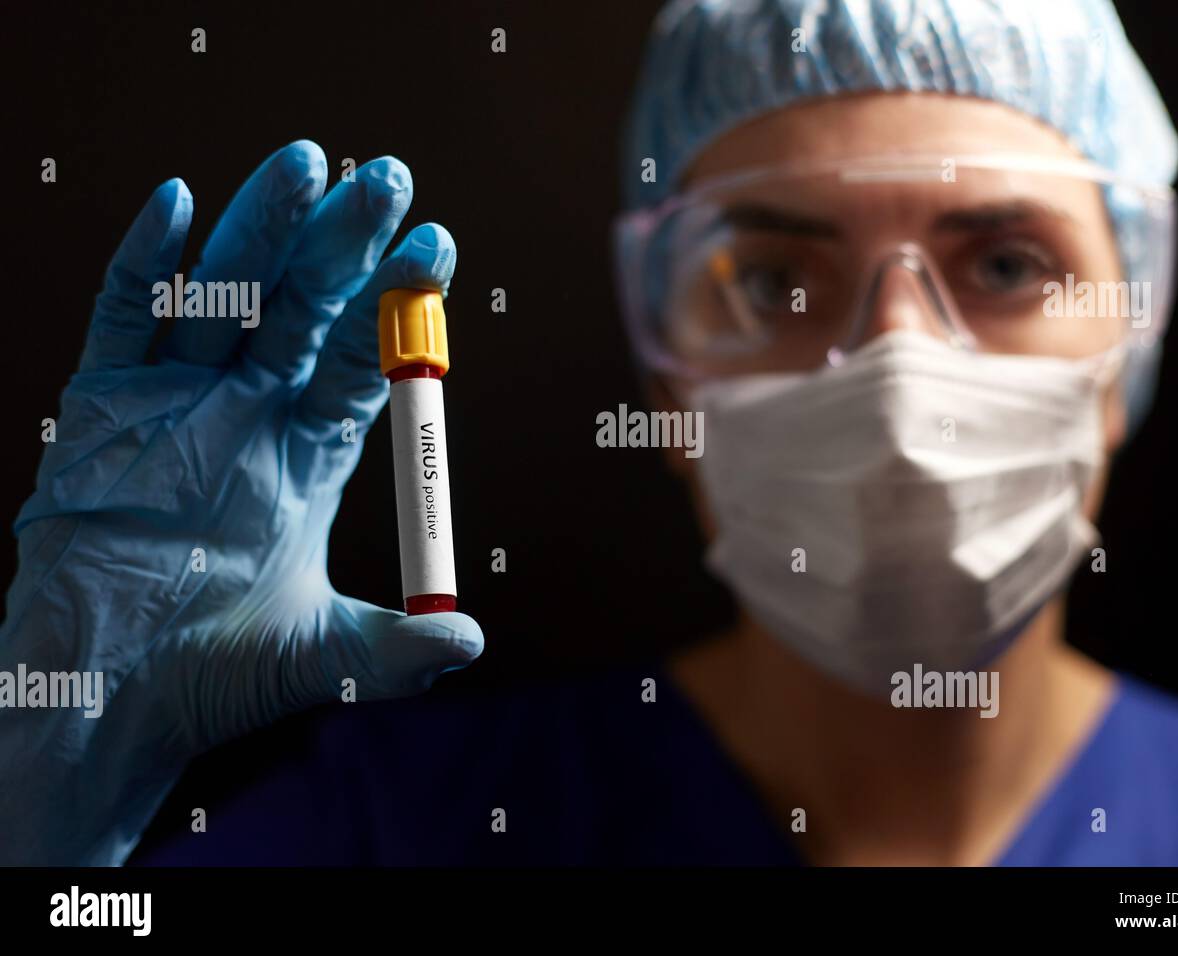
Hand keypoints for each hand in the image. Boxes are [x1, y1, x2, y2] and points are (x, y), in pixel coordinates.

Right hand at [0, 141, 482, 864]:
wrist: (106, 701)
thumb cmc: (215, 678)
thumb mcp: (324, 657)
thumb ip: (400, 647)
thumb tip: (472, 640)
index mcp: (306, 451)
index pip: (362, 359)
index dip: (397, 307)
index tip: (436, 247)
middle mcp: (248, 411)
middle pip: (304, 308)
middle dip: (344, 245)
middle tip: (390, 178)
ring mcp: (177, 400)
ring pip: (224, 294)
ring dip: (262, 229)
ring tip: (307, 161)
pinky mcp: (104, 406)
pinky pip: (126, 321)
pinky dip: (145, 265)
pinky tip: (180, 202)